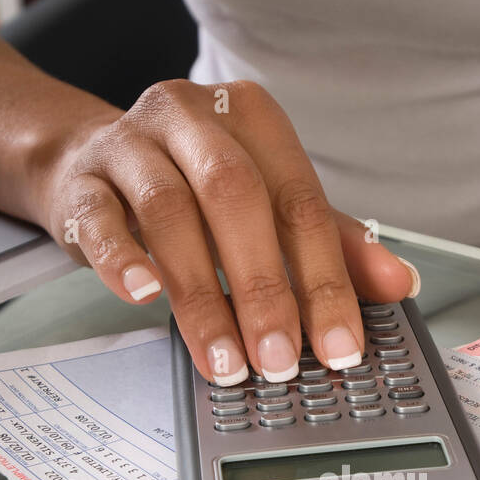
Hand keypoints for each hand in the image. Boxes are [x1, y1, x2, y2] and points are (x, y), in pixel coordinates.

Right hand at [32, 79, 415, 383]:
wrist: (85, 161)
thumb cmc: (190, 185)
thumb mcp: (266, 201)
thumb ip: (331, 241)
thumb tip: (398, 282)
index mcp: (252, 119)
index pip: (301, 202)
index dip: (325, 280)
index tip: (340, 346)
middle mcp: (191, 119)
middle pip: (236, 199)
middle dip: (264, 289)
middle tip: (280, 360)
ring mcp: (129, 143)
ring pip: (169, 213)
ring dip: (202, 296)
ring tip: (225, 360)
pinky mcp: (81, 179)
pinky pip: (100, 217)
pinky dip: (124, 258)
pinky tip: (143, 296)